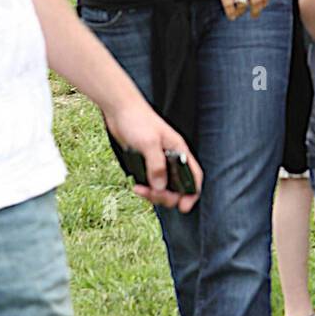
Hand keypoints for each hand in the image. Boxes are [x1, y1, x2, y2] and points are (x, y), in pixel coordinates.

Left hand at [104, 98, 201, 212]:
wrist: (120, 109)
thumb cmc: (137, 119)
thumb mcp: (149, 143)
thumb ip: (156, 165)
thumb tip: (160, 186)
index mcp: (179, 151)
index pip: (194, 176)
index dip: (192, 193)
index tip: (184, 206)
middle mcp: (172, 158)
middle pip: (178, 186)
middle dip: (168, 196)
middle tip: (154, 196)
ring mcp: (159, 161)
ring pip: (164, 186)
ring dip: (154, 194)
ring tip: (140, 190)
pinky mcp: (147, 162)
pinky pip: (151, 182)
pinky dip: (146, 188)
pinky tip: (136, 186)